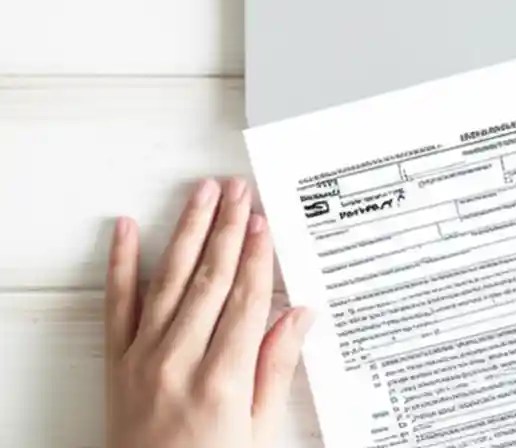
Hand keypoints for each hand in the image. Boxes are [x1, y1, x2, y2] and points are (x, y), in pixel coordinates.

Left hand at [104, 178, 314, 447]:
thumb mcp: (259, 429)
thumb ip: (276, 368)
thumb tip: (299, 316)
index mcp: (222, 380)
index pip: (246, 300)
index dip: (258, 256)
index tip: (264, 222)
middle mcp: (179, 362)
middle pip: (209, 279)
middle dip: (227, 229)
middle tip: (239, 191)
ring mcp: (143, 359)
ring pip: (168, 280)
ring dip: (188, 231)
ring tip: (201, 194)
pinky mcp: (118, 363)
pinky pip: (118, 304)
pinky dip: (122, 264)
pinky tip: (129, 231)